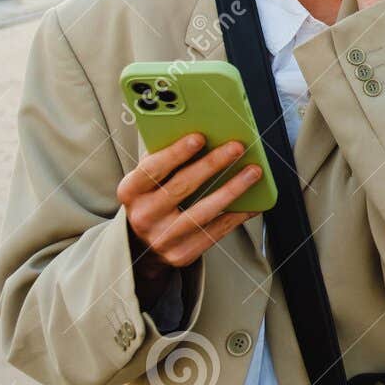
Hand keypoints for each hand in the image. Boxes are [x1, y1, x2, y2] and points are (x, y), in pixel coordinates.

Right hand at [117, 135, 261, 301]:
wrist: (142, 246)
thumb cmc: (152, 198)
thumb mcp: (147, 179)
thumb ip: (163, 157)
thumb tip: (198, 130)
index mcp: (130, 192)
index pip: (152, 169)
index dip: (175, 153)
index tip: (199, 136)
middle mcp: (143, 216)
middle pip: (182, 187)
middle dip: (212, 164)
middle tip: (237, 147)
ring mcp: (162, 238)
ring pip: (203, 212)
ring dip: (232, 189)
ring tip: (253, 171)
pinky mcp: (181, 255)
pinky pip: (215, 232)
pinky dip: (237, 216)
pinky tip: (253, 202)